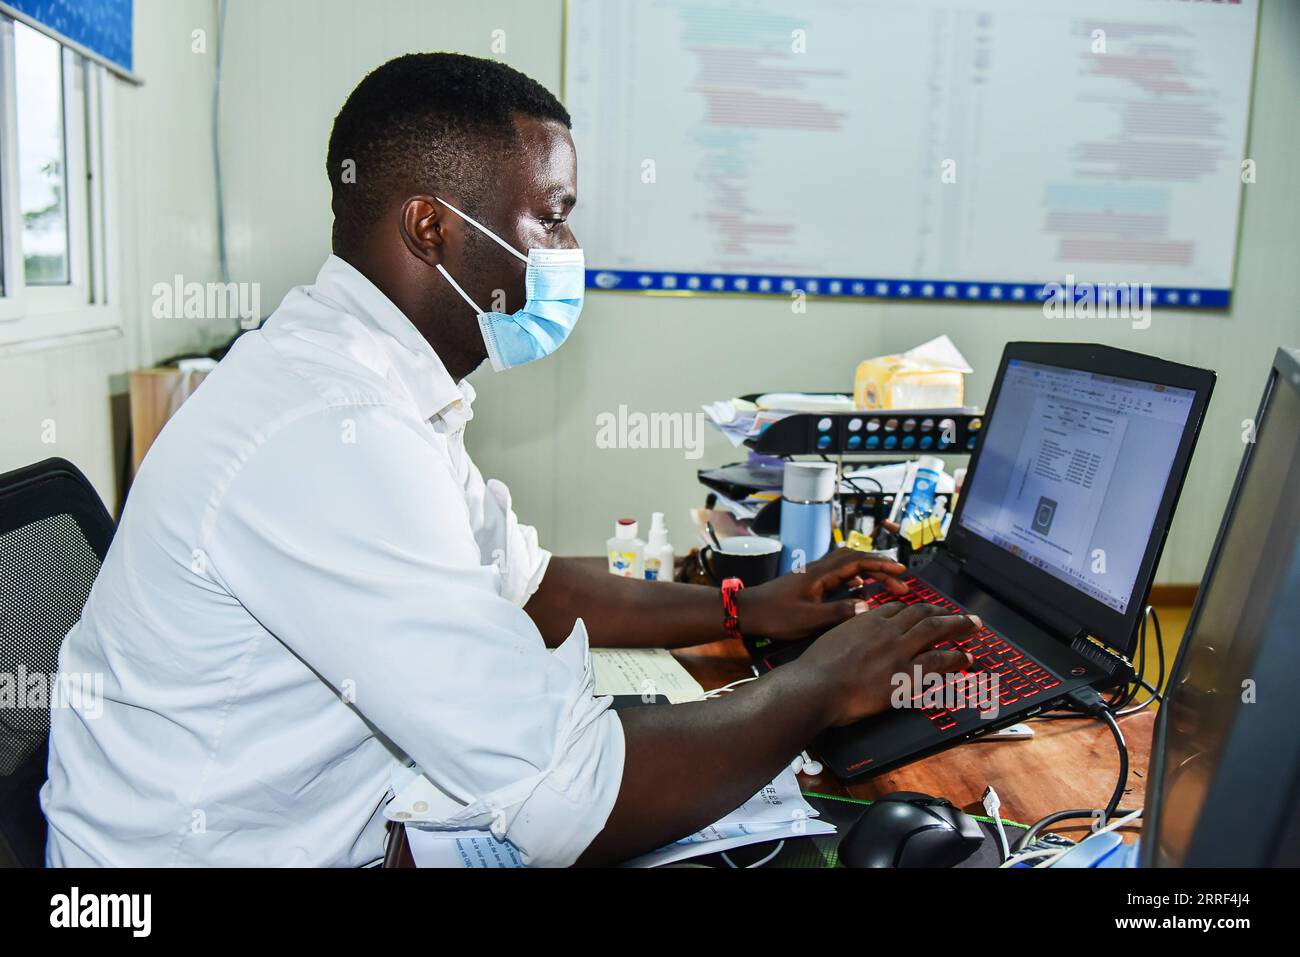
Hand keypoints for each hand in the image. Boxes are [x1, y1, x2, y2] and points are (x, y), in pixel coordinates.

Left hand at [734, 548, 911, 641]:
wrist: (747, 612)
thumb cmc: (774, 616)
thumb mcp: (808, 619)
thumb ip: (838, 612)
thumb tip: (867, 606)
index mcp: (820, 574)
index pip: (857, 562)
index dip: (882, 565)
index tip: (901, 572)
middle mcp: (818, 569)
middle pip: (856, 560)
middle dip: (881, 568)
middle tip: (901, 582)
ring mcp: (813, 575)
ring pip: (848, 566)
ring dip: (870, 573)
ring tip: (888, 586)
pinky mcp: (809, 583)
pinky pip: (839, 575)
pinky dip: (855, 580)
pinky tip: (861, 591)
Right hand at [793, 603, 979, 726]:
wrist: (816, 686)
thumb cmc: (815, 668)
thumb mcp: (831, 638)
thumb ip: (848, 633)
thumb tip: (853, 636)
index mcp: (866, 620)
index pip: (898, 609)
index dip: (916, 610)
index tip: (925, 614)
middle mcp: (886, 630)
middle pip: (922, 613)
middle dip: (945, 612)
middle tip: (961, 615)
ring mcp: (898, 651)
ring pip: (935, 630)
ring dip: (958, 626)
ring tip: (973, 625)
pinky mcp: (906, 674)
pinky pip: (937, 661)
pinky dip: (955, 657)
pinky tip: (965, 657)